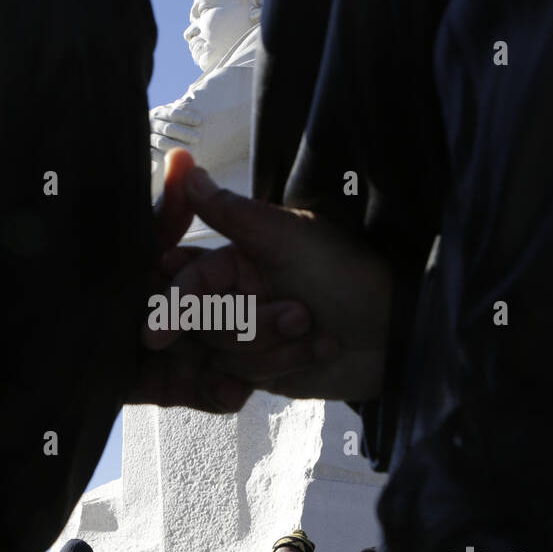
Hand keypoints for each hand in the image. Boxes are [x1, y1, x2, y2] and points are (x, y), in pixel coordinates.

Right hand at [143, 153, 391, 405]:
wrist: (396, 328)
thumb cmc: (348, 272)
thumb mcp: (290, 237)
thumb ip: (233, 213)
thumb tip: (187, 169)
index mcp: (233, 261)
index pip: (187, 285)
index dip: (172, 309)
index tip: (155, 334)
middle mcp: (233, 297)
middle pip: (204, 328)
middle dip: (253, 327)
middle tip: (303, 313)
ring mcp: (246, 337)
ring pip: (224, 358)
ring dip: (275, 350)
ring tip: (320, 332)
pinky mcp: (262, 370)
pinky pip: (245, 381)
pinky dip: (281, 369)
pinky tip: (319, 352)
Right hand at [149, 104, 201, 167]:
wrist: (153, 137)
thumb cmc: (170, 124)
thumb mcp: (174, 116)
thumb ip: (182, 109)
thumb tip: (193, 101)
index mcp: (160, 112)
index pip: (173, 113)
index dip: (186, 116)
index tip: (200, 120)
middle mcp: (153, 123)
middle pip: (169, 128)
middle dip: (184, 133)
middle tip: (198, 137)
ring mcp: (148, 136)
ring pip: (162, 141)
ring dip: (176, 145)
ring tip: (189, 150)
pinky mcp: (146, 149)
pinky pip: (154, 154)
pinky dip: (164, 156)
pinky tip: (175, 157)